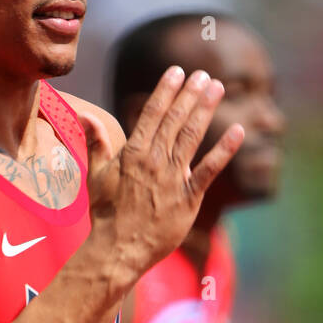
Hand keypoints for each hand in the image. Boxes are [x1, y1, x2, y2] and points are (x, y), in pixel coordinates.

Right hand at [82, 67, 243, 277]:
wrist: (118, 250)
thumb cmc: (106, 214)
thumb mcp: (96, 176)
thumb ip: (95, 144)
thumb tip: (84, 116)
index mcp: (132, 153)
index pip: (152, 113)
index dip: (166, 90)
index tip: (177, 71)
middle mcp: (154, 161)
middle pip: (175, 120)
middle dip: (190, 94)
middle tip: (204, 74)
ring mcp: (172, 179)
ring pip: (191, 136)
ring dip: (205, 110)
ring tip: (217, 88)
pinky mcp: (188, 199)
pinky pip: (209, 170)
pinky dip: (225, 149)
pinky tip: (238, 130)